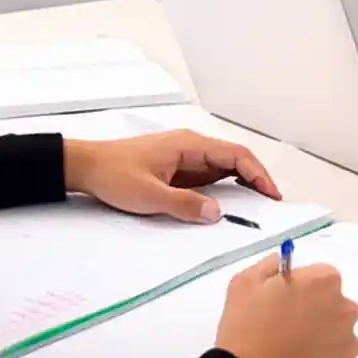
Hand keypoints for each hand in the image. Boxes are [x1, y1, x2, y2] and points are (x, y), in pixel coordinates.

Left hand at [63, 130, 281, 223]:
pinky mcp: (178, 169)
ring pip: (223, 168)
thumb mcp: (148, 194)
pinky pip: (209, 176)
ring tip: (257, 206)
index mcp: (189, 145)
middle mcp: (191, 147)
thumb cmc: (113, 173)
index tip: (271, 193)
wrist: (85, 166)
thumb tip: (216, 212)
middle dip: (256, 179)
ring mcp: (185, 158)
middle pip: (234, 159)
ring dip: (242, 184)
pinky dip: (225, 188)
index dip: (258, 173)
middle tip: (272, 203)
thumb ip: (184, 204)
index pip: (235, 154)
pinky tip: (230, 204)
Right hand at [216, 255, 357, 357]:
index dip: (301, 290)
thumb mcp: (244, 283)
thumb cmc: (244, 329)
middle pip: (335, 307)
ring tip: (290, 355)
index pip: (322, 278)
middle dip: (316, 314)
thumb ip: (268, 266)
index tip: (284, 303)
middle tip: (286, 330)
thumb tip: (281, 262)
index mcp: (324, 282)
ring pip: (338, 338)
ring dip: (321, 342)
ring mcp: (348, 346)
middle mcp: (345, 311)